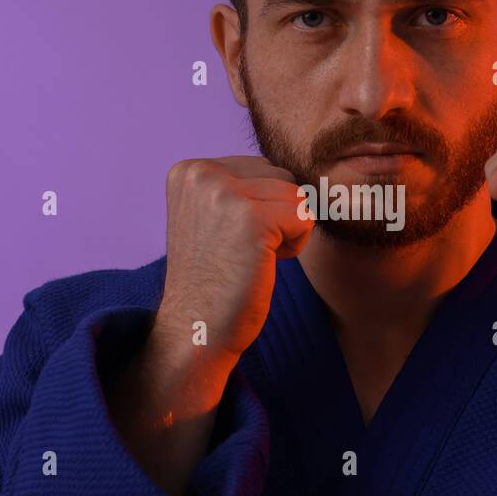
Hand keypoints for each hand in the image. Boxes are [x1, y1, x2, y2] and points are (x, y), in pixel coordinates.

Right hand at [158, 156, 314, 361]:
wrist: (196, 327)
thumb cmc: (216, 277)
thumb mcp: (215, 215)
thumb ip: (242, 185)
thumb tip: (302, 174)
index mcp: (190, 171)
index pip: (261, 168)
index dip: (260, 209)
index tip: (228, 240)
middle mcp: (202, 174)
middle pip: (281, 176)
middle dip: (276, 215)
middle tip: (241, 252)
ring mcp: (225, 193)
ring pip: (296, 195)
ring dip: (286, 231)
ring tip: (250, 257)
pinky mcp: (252, 218)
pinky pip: (305, 217)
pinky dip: (295, 245)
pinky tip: (263, 264)